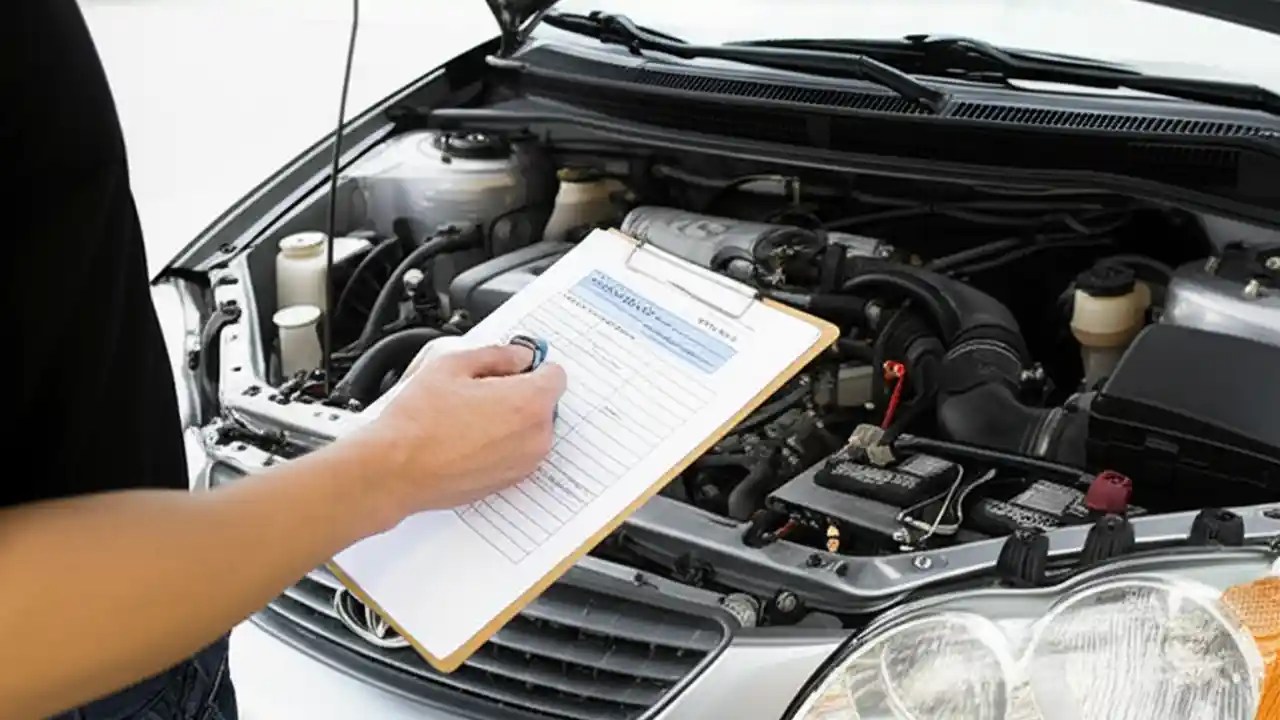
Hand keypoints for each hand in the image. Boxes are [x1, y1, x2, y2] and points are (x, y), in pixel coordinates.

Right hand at [352, 343, 565, 522]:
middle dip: (520, 393)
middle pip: (544, 402)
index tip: (512, 367)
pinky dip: (502, 444)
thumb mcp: (453, 365)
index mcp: (528, 403)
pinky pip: (517, 452)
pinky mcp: (509, 482)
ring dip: (512, 420)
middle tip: (480, 391)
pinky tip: (467, 440)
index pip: (556, 374)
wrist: (396, 472)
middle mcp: (535, 437)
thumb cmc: (419, 422)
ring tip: (468, 418)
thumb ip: (497, 354)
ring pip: (531, 429)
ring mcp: (524, 463)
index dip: (532, 366)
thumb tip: (519, 355)